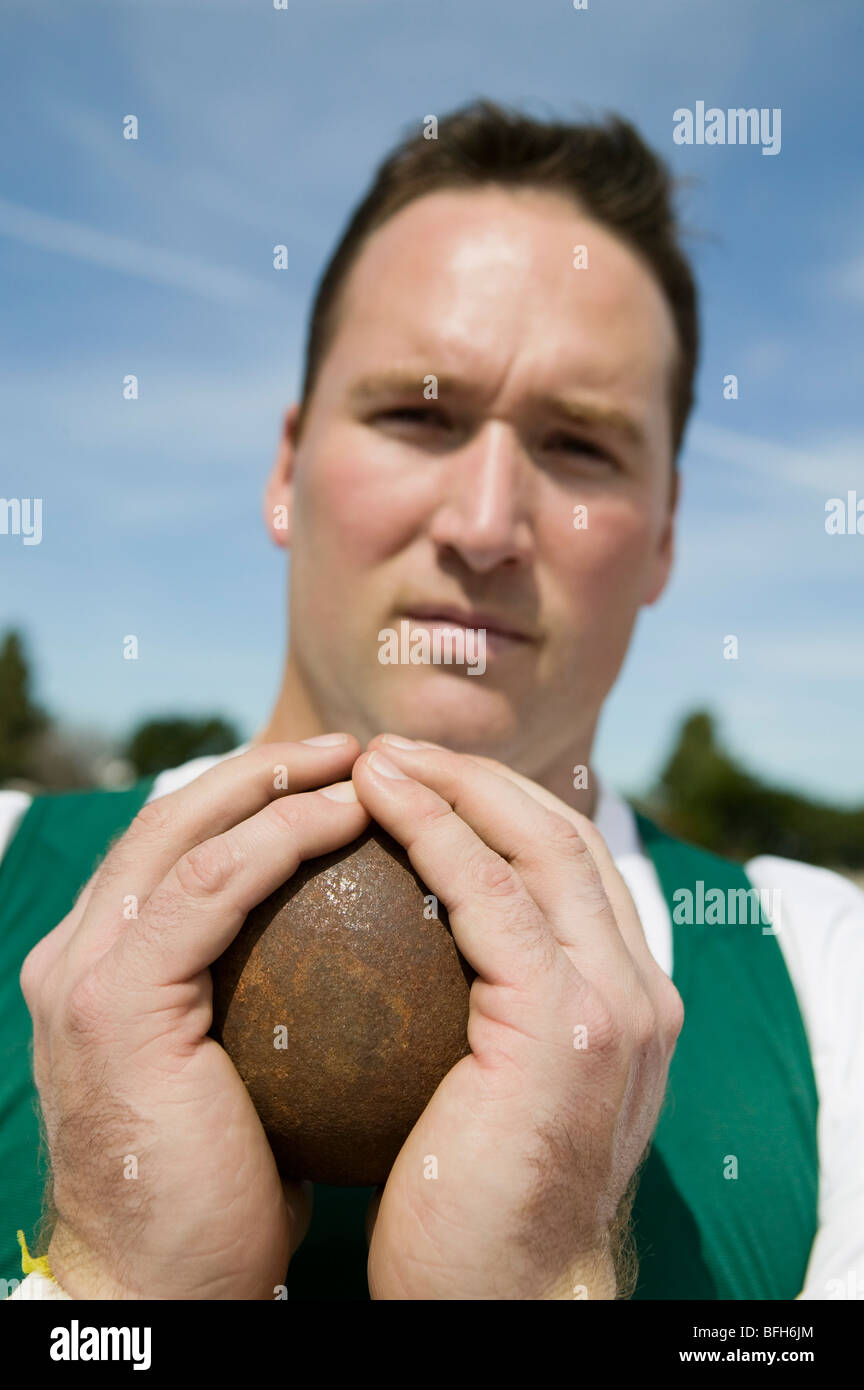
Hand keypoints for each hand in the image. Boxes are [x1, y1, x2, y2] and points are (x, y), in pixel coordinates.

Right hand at [19, 738, 368, 1299]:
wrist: (164, 1290)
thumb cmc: (223, 1191)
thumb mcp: (240, 1072)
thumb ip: (256, 998)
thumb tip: (350, 957)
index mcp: (103, 964)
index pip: (177, 847)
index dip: (252, 797)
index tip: (337, 780)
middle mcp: (76, 954)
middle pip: (171, 819)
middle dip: (263, 767)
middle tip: (351, 750)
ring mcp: (84, 974)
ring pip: (182, 833)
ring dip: (274, 784)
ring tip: (356, 766)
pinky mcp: (112, 1004)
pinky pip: (204, 891)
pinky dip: (275, 841)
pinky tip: (343, 820)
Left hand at [353, 736, 683, 1300]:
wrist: (499, 1304)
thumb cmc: (466, 1208)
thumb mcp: (490, 1092)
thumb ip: (488, 1011)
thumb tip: (419, 951)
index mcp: (629, 1002)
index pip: (569, 868)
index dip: (497, 809)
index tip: (419, 782)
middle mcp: (641, 991)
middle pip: (565, 836)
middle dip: (478, 777)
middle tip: (391, 753)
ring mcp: (617, 1004)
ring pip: (539, 845)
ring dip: (453, 785)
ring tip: (377, 759)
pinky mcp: (570, 1023)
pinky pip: (492, 895)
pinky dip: (435, 833)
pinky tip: (378, 804)